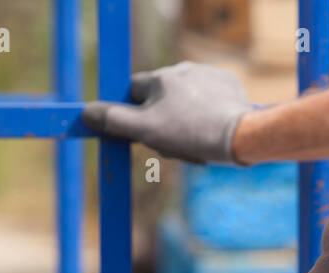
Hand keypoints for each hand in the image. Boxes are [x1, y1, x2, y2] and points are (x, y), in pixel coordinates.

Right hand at [82, 62, 252, 164]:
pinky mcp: (228, 85)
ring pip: (185, 101)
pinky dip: (208, 116)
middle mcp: (181, 69)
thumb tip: (87, 112)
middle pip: (161, 100)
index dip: (134, 115)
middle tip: (175, 147)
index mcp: (159, 78)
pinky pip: (210, 101)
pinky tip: (214, 132)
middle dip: (163, 123)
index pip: (133, 92)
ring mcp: (207, 75)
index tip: (143, 132)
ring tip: (197, 144)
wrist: (240, 135)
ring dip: (185, 122)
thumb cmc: (191, 133)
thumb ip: (115, 120)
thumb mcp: (146, 130)